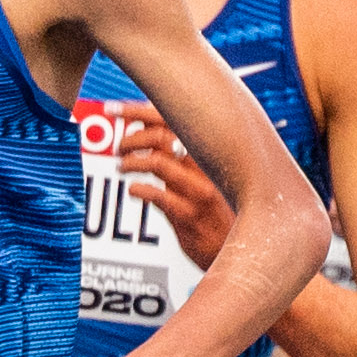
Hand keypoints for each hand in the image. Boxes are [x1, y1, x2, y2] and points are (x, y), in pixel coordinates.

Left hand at [113, 111, 234, 267]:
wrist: (240, 247)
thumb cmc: (215, 210)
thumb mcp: (198, 177)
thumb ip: (174, 156)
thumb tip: (144, 129)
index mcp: (207, 152)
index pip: (171, 119)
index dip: (139, 111)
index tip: (115, 109)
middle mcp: (204, 167)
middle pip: (161, 135)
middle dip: (132, 137)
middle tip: (119, 148)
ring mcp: (197, 191)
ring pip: (158, 162)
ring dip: (132, 162)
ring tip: (122, 167)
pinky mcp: (190, 217)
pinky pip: (159, 197)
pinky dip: (140, 190)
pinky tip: (133, 190)